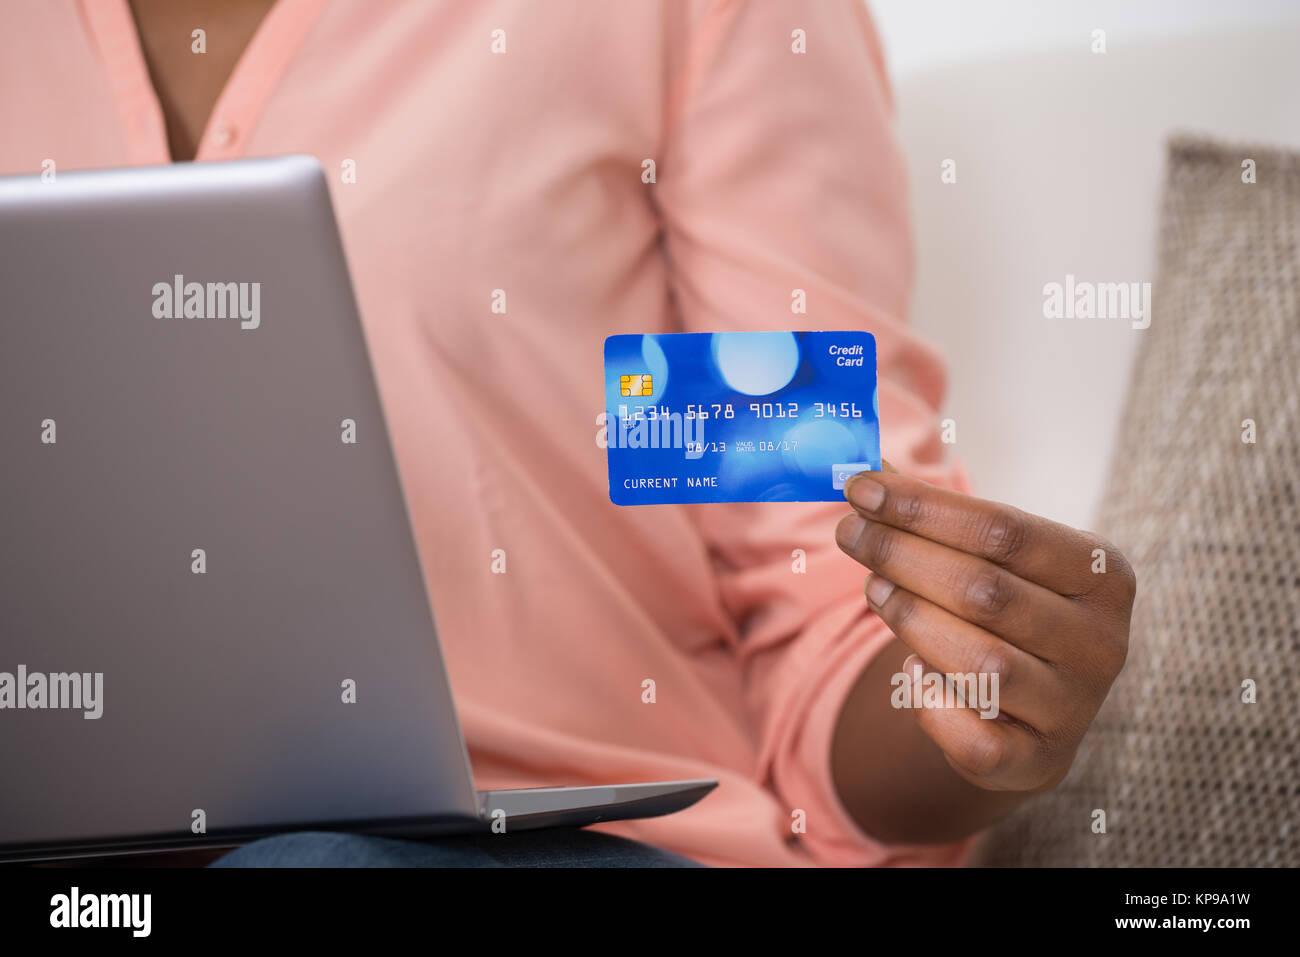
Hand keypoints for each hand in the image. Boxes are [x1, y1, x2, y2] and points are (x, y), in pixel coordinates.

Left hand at [835, 466, 1134, 793]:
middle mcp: (1102, 643)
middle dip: (902, 555)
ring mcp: (1075, 708)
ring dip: (910, 619)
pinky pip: (973, 736)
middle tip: (849, 533)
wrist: (1031, 710)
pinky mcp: (1039, 761)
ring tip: (873, 588)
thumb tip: (861, 462)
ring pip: (980, 662)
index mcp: (1103, 574)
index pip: (1004, 529)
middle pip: (984, 592)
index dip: (922, 508)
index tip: (860, 488)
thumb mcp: (990, 555)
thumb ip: (934, 512)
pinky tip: (911, 672)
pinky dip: (931, 702)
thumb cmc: (1004, 608)